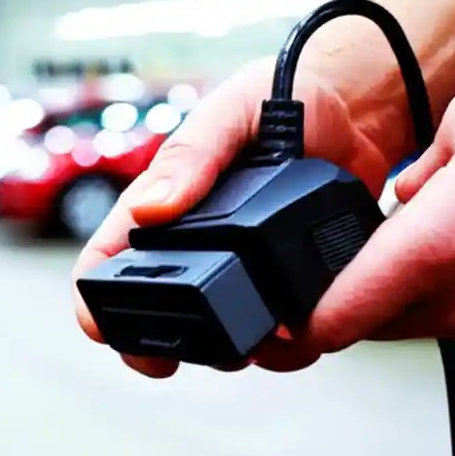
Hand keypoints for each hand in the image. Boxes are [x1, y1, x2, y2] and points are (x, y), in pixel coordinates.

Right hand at [71, 58, 404, 377]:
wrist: (360, 109)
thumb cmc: (282, 95)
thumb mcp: (231, 112)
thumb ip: (192, 156)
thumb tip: (147, 212)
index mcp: (161, 202)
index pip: (106, 261)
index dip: (94, 303)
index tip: (105, 332)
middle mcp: (192, 243)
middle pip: (153, 314)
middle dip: (161, 345)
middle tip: (179, 359)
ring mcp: (239, 268)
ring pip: (214, 334)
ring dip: (227, 351)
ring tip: (253, 345)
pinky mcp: (287, 283)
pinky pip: (277, 331)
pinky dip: (285, 345)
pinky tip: (297, 337)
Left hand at [304, 82, 454, 347]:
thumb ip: (416, 167)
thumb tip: (402, 195)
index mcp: (431, 249)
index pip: (335, 318)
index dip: (295, 319)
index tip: (275, 307)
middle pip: (363, 327)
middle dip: (337, 302)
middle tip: (325, 266)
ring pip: (407, 325)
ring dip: (385, 299)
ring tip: (388, 249)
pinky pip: (452, 317)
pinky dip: (430, 295)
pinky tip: (446, 251)